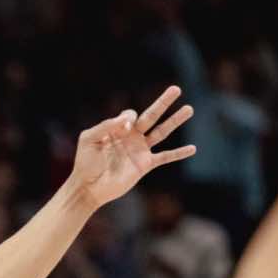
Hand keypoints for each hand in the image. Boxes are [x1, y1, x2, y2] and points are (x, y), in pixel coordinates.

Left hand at [69, 86, 195, 207]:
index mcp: (118, 129)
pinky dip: (178, 153)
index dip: (129, 118)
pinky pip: (165, 157)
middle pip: (152, 115)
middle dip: (163, 102)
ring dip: (175, 121)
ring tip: (189, 109)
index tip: (123, 129)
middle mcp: (131, 137)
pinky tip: (193, 149)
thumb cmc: (85, 163)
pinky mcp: (144, 165)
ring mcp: (140, 150)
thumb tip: (128, 120)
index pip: (131, 115)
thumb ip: (106, 126)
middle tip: (176, 89)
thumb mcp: (89, 139)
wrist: (89, 188)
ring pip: (162, 132)